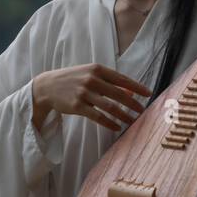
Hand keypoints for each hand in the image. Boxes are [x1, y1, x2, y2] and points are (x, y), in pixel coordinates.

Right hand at [32, 64, 151, 132]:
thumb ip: (110, 82)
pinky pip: (97, 116)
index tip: (148, 93)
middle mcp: (91, 79)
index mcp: (97, 69)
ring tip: (133, 121)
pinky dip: (109, 123)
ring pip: (109, 106)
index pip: (122, 79)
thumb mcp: (91, 75)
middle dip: (133, 104)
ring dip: (124, 115)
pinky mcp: (77, 106)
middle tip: (143, 111)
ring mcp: (84, 93)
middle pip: (118, 94)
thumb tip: (131, 92)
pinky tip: (117, 127)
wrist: (47, 86)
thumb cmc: (73, 79)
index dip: (137, 87)